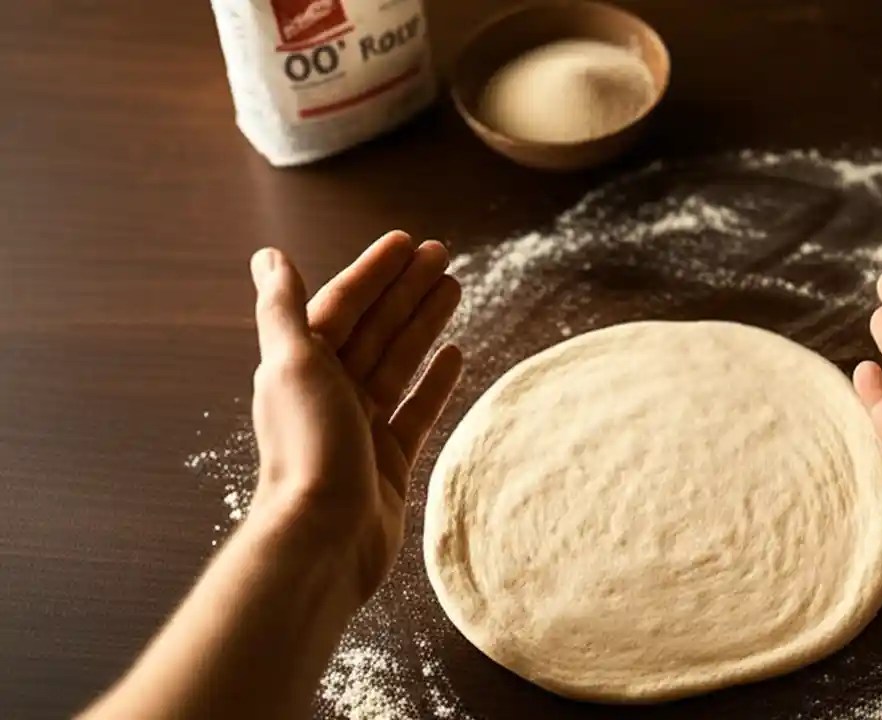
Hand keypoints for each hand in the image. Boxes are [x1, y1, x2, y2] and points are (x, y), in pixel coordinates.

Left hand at [248, 231, 462, 603]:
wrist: (324, 540)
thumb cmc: (308, 451)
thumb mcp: (292, 368)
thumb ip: (282, 310)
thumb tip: (266, 256)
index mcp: (303, 366)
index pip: (344, 305)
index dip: (374, 273)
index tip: (408, 242)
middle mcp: (330, 392)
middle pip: (375, 328)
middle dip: (407, 290)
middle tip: (444, 255)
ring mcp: (361, 426)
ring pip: (398, 362)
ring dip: (424, 324)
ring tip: (455, 289)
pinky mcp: (389, 460)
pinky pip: (416, 409)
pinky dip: (434, 381)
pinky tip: (455, 354)